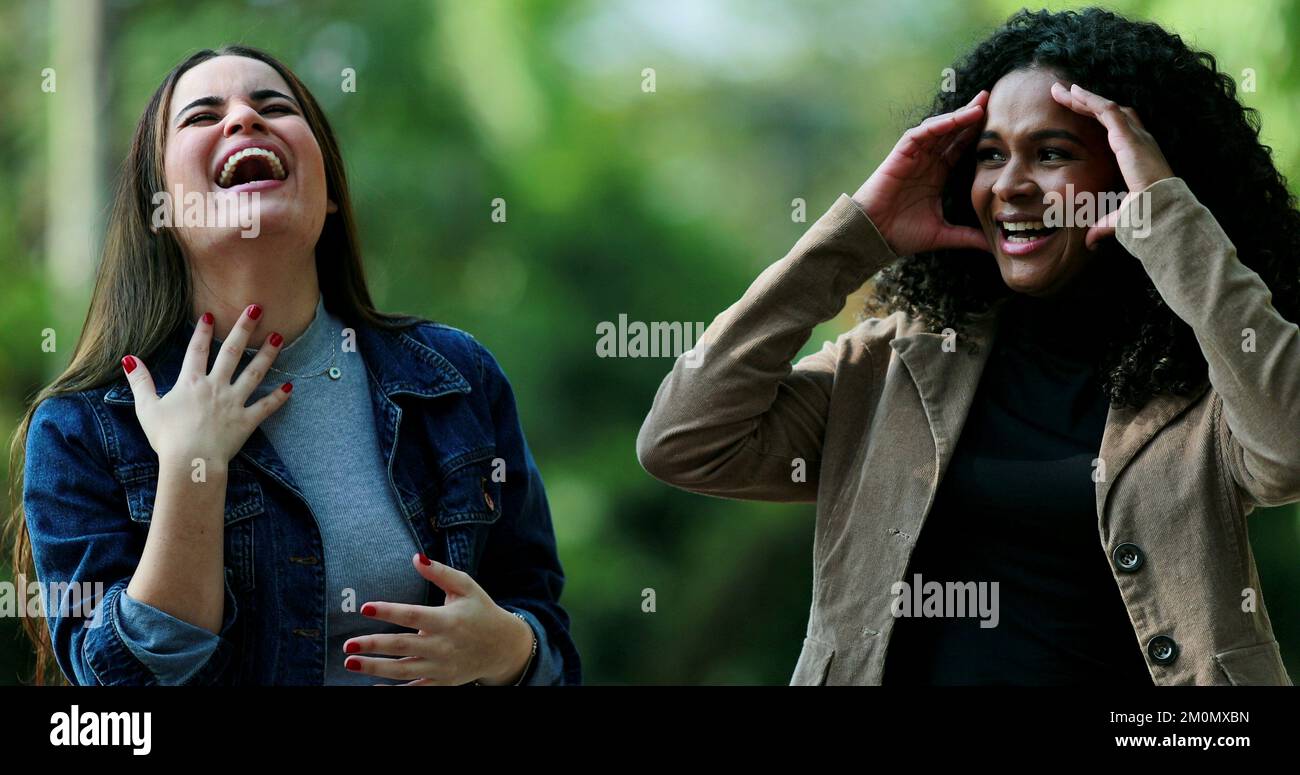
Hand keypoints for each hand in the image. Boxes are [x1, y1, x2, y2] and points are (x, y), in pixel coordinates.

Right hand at [122, 304, 291, 466]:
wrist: (191, 462)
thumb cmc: (167, 437)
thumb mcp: (146, 407)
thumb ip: (140, 381)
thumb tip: (128, 358)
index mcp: (191, 382)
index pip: (197, 350)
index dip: (203, 332)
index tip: (211, 314)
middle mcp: (216, 387)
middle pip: (232, 352)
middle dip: (244, 328)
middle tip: (257, 308)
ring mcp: (234, 403)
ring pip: (254, 373)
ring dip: (267, 355)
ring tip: (279, 336)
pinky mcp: (247, 421)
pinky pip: (265, 407)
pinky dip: (278, 397)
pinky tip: (290, 386)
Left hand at [344, 554, 535, 685]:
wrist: (503, 647)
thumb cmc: (481, 611)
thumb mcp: (466, 587)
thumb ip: (440, 573)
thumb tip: (415, 557)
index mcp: (448, 620)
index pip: (413, 615)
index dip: (388, 611)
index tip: (365, 608)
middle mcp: (443, 645)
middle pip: (403, 645)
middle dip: (374, 646)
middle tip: (348, 644)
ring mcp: (442, 667)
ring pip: (404, 669)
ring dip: (375, 668)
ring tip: (351, 662)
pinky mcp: (442, 682)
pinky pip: (415, 689)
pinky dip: (394, 691)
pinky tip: (371, 687)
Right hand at [851, 90, 991, 256]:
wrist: (874, 237)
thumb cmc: (902, 235)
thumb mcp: (943, 235)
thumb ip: (968, 237)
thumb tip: (993, 248)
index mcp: (937, 175)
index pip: (961, 148)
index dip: (978, 135)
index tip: (1001, 125)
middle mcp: (926, 162)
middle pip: (952, 132)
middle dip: (972, 116)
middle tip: (994, 100)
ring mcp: (913, 157)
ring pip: (939, 128)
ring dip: (958, 116)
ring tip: (980, 106)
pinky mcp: (900, 155)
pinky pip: (920, 133)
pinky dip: (937, 125)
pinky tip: (955, 119)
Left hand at [1050, 82, 1173, 248]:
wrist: (1162, 213)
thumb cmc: (1148, 216)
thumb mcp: (1120, 217)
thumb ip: (1104, 225)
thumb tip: (1089, 243)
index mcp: (1137, 155)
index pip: (1115, 129)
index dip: (1096, 118)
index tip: (1076, 112)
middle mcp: (1139, 141)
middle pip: (1109, 113)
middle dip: (1085, 102)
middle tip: (1062, 93)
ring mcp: (1136, 137)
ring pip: (1106, 108)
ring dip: (1082, 97)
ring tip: (1061, 89)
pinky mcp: (1129, 138)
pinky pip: (1106, 111)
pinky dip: (1090, 100)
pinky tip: (1073, 93)